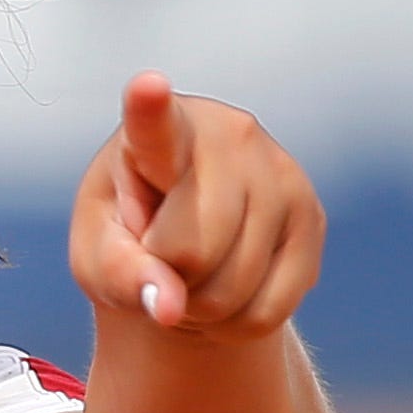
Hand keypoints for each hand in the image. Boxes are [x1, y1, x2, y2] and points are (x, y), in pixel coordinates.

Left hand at [71, 72, 325, 342]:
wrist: (188, 242)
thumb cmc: (128, 238)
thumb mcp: (100, 256)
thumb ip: (120, 275)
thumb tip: (169, 308)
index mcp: (161, 133)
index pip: (154, 126)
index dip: (149, 108)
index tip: (146, 86)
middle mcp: (230, 136)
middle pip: (193, 249)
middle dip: (169, 278)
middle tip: (162, 261)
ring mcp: (281, 172)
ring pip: (234, 287)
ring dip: (201, 307)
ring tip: (193, 276)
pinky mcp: (312, 218)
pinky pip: (269, 312)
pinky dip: (236, 326)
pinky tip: (228, 292)